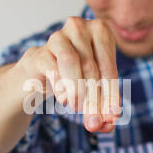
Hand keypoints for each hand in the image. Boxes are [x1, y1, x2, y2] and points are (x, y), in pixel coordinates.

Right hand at [20, 17, 120, 133]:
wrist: (41, 72)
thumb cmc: (74, 76)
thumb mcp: (95, 88)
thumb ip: (104, 106)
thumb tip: (108, 124)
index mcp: (101, 31)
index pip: (109, 66)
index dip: (111, 94)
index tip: (112, 116)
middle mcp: (80, 27)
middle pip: (91, 67)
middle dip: (94, 99)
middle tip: (94, 122)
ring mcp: (58, 37)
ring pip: (72, 62)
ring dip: (77, 90)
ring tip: (77, 107)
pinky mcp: (40, 51)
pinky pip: (52, 69)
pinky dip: (60, 88)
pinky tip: (64, 98)